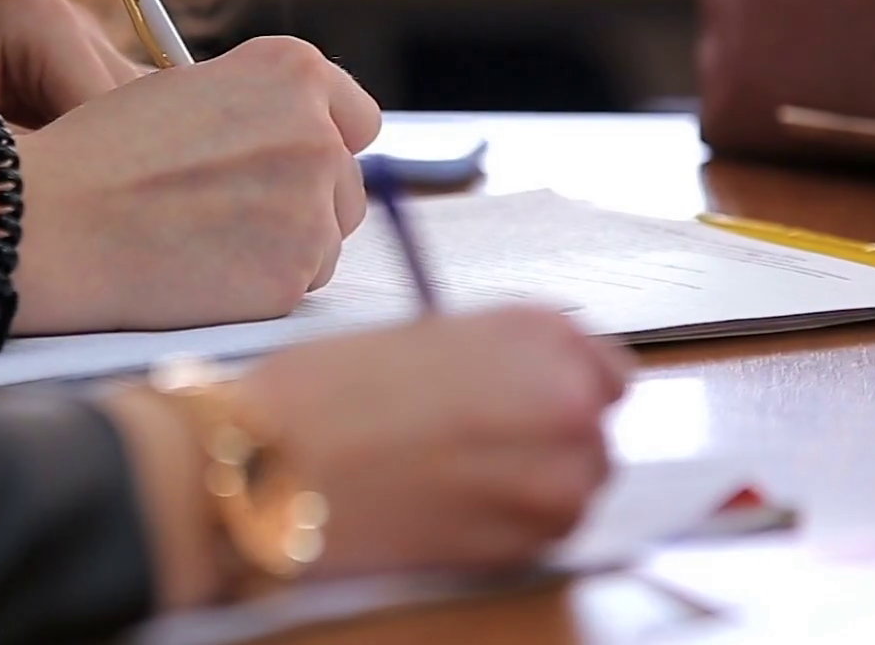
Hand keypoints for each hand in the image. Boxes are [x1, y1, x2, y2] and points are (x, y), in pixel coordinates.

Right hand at [11, 36, 380, 335]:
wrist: (58, 220)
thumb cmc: (105, 153)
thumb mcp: (190, 90)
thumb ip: (258, 107)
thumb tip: (302, 136)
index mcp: (292, 71)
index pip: (357, 118)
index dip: (326, 144)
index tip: (294, 165)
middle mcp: (316, 130)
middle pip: (346, 183)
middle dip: (306, 202)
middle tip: (234, 215)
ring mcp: (311, 204)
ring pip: (328, 238)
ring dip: (288, 246)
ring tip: (209, 241)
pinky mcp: (295, 272)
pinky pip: (301, 285)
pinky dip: (262, 286)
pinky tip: (205, 273)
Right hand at [105, 308, 633, 606]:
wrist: (268, 462)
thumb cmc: (320, 393)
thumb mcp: (422, 339)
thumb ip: (492, 364)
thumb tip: (516, 396)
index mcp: (539, 331)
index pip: (606, 372)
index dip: (566, 393)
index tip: (536, 408)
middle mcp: (564, 397)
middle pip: (596, 434)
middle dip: (552, 444)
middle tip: (486, 453)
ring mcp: (554, 474)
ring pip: (578, 491)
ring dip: (535, 491)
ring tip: (458, 484)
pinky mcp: (526, 542)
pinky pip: (548, 537)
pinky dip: (513, 530)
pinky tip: (451, 512)